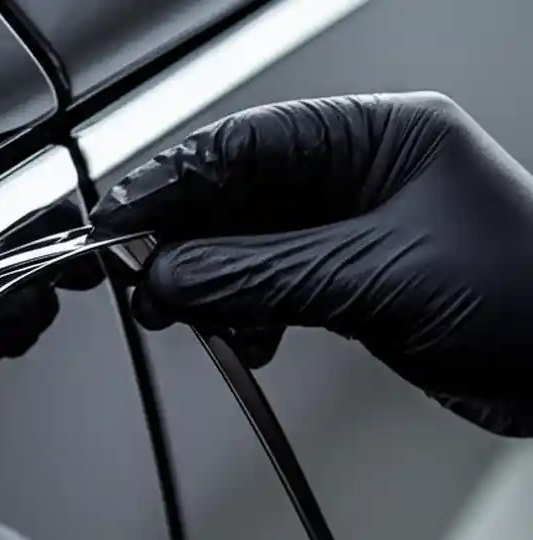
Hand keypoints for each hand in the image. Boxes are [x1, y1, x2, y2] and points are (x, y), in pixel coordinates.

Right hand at [92, 92, 532, 435]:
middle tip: (134, 281)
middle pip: (238, 196)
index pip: (244, 144)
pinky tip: (245, 336)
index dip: (170, 181)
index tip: (115, 219)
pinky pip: (273, 288)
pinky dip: (247, 314)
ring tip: (185, 316)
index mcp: (375, 135)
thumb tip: (170, 276)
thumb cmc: (529, 295)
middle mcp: (360, 175)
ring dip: (211, 286)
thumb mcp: (375, 277)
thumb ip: (259, 274)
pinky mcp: (355, 282)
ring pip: (248, 247)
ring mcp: (356, 230)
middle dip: (183, 242)